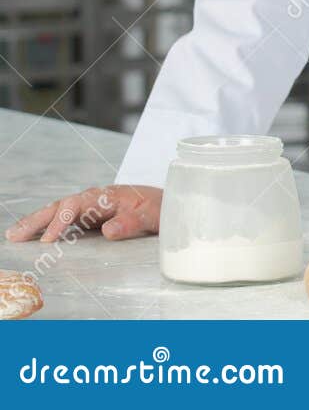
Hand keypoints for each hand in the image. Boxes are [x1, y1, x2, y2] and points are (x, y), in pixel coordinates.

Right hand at [5, 185, 162, 242]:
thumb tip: (108, 231)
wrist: (165, 202)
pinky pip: (62, 219)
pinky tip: (31, 235)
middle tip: (15, 235)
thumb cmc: (158, 207)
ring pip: (57, 211)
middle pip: (59, 206)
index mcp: (106, 196)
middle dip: (37, 220)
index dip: (60, 222)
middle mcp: (93, 199)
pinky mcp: (88, 215)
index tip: (48, 240)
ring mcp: (89, 206)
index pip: (76, 206)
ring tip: (14, 235)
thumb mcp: (150, 215)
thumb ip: (131, 222)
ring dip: (35, 222)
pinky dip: (45, 225)